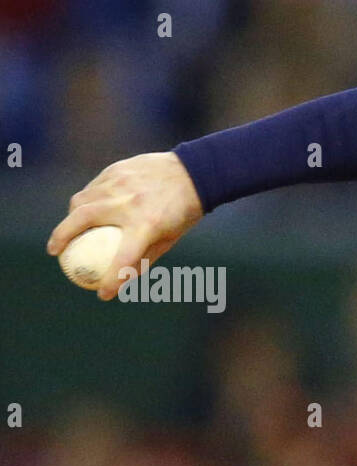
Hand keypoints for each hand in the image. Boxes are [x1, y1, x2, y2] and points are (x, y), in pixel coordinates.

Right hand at [47, 152, 203, 298]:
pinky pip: (92, 189)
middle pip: (82, 219)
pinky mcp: (115, 170)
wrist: (193, 173)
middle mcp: (129, 203)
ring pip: (81, 201)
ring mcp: (119, 184)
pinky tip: (83, 211)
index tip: (102, 294)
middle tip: (54, 252)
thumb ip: (145, 258)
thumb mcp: (169, 239)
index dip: (111, 280)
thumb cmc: (182, 213)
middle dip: (61, 236)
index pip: (123, 258)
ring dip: (70, 217)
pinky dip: (85, 202)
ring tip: (67, 231)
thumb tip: (123, 281)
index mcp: (147, 224)